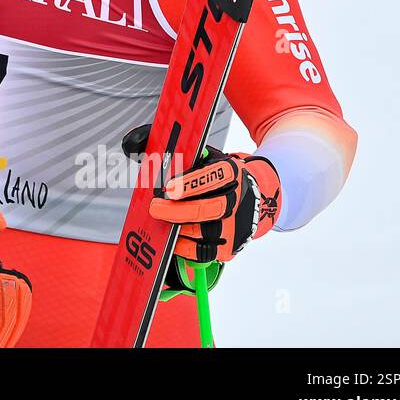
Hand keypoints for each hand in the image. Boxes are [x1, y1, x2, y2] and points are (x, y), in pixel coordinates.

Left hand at [150, 147, 281, 262]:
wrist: (256, 197)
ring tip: (162, 223)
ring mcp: (234, 225)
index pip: (212, 177)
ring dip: (178, 230)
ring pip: (203, 233)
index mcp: (231, 173)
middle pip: (206, 209)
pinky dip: (185, 248)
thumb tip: (143, 146)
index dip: (190, 184)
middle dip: (177, 211)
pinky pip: (203, 253)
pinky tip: (173, 239)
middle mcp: (235, 200)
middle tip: (156, 209)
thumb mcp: (208, 158)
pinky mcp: (230, 247)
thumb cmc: (220, 178)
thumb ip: (182, 154)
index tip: (169, 188)